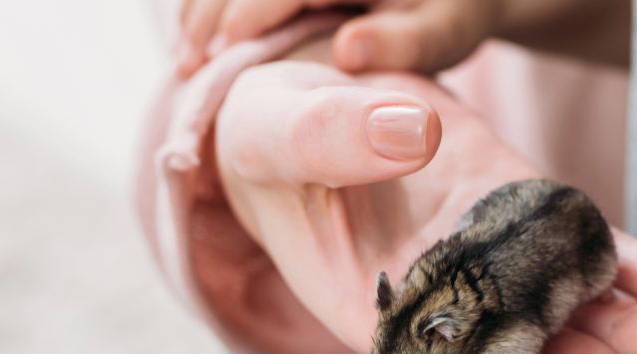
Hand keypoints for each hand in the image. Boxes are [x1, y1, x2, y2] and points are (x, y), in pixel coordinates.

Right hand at [176, 0, 496, 75]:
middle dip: (209, 9)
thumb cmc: (452, 14)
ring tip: (184, 55)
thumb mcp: (444, 32)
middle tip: (187, 63)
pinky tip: (195, 36)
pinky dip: (211, 4)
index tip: (220, 52)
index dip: (249, 10)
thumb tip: (348, 51)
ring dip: (201, 7)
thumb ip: (403, 41)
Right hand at [213, 54, 636, 353]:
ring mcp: (498, 275)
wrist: (287, 118)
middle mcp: (454, 319)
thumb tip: (414, 136)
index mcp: (393, 328)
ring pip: (599, 325)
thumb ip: (335, 138)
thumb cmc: (263, 139)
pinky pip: (601, 263)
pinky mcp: (526, 228)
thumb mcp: (278, 134)